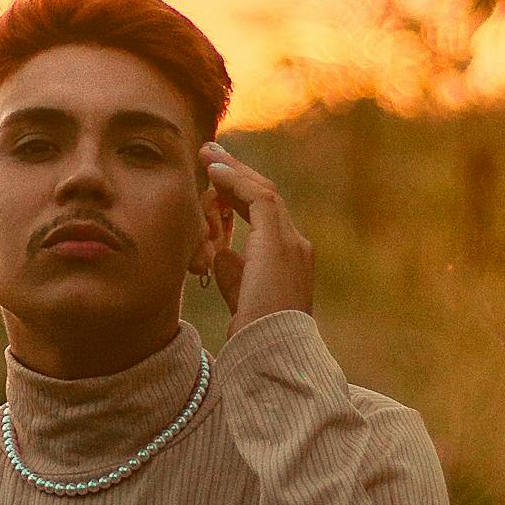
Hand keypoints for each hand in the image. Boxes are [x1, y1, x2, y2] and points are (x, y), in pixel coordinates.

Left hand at [201, 144, 312, 329]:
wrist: (271, 351)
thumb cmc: (254, 333)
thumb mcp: (239, 296)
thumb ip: (233, 272)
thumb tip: (220, 251)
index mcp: (288, 259)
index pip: (264, 215)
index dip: (238, 194)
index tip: (215, 179)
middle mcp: (295, 245)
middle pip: (265, 197)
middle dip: (237, 173)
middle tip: (212, 154)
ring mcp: (291, 243)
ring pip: (263, 193)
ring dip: (234, 171)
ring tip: (209, 154)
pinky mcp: (279, 243)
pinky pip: (258, 200)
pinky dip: (236, 183)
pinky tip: (215, 173)